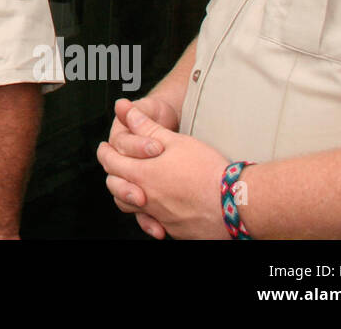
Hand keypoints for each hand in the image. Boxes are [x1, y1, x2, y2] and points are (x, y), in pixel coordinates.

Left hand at [97, 105, 232, 239]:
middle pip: (116, 188)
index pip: (110, 163)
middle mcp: (146, 198)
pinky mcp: (176, 230)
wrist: (236, 202)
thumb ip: (146, 126)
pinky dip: (151, 216)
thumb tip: (125, 109)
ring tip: (134, 188)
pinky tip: (158, 210)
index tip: (105, 149)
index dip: (105, 153)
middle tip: (114, 166)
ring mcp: (160, 216)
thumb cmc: (206, 169)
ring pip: (131, 208)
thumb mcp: (175, 141)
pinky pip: (154, 223)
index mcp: (142, 174)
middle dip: (113, 175)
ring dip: (128, 197)